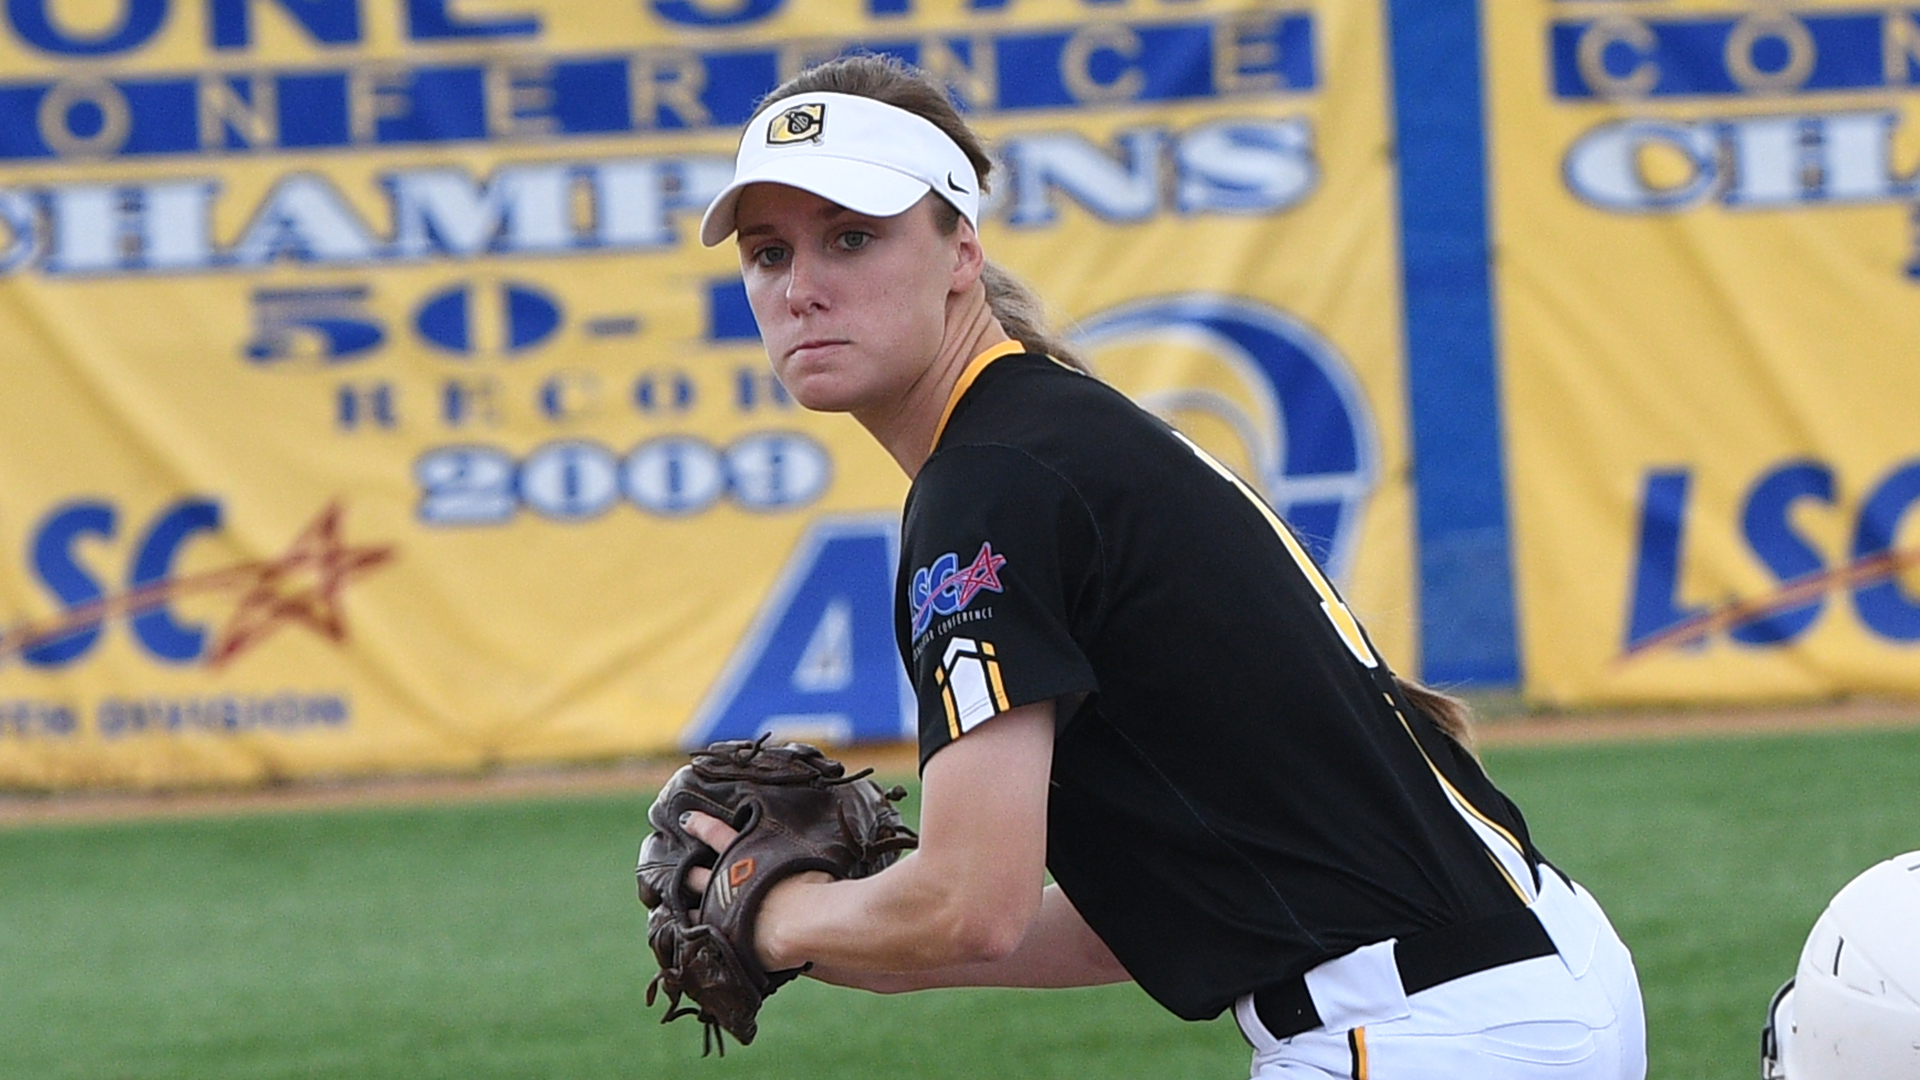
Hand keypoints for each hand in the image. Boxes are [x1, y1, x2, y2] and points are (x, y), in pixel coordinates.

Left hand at [680, 810, 830, 969]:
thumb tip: (807, 864)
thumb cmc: (813, 886)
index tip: (685, 820)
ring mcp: (720, 913)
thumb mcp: (808, 864)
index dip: (701, 826)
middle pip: (696, 875)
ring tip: (677, 914)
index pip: (717, 835)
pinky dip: (697, 943)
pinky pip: (702, 942)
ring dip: (685, 911)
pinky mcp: (722, 941)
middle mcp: (726, 883)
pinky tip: (692, 948)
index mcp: (745, 857)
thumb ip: (799, 864)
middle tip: (679, 873)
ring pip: (692, 911)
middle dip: (686, 874)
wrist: (802, 922)